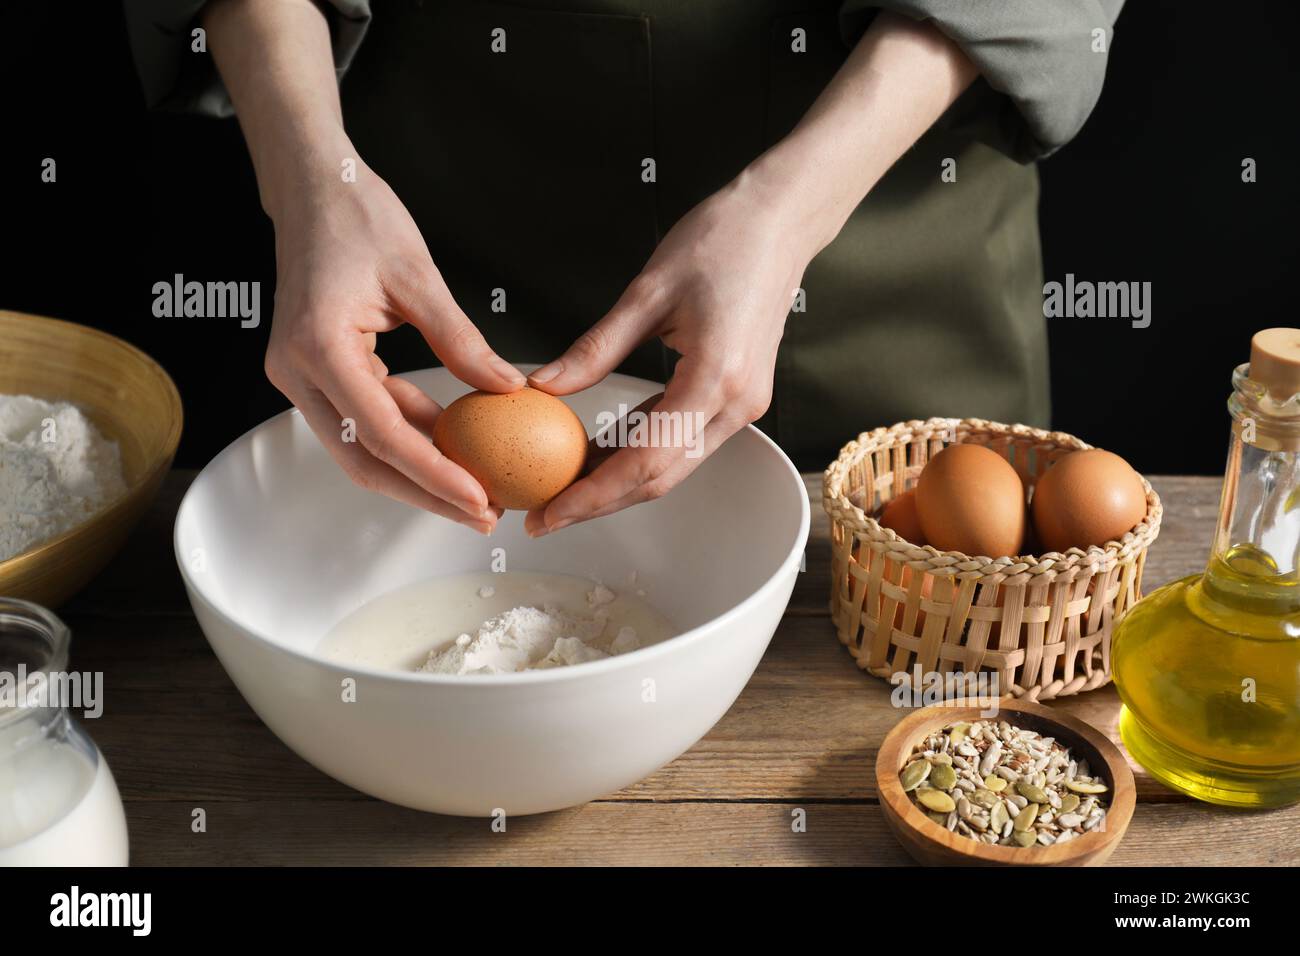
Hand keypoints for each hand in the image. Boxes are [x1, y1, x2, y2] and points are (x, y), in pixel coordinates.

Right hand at [264, 164, 524, 532]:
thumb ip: (462, 341)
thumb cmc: (358, 217)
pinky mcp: (313, 372)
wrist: (310, 189)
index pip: (382, 433)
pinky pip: (362, 420)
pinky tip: (453, 448)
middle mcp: (296, 372)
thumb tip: (509, 390)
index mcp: (318, 346)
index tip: (479, 498)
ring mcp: (298, 376)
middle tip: (483, 514)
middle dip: (425, 494)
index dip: (433, 474)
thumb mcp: (418, 276)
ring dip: (417, 474)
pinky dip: (407, 438)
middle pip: (363, 460)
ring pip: (360, 450)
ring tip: (475, 491)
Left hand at [522, 11, 977, 535]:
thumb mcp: (646, 292)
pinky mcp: (738, 396)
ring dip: (618, 479)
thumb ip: (595, 349)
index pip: (644, 462)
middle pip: (660, 478)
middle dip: (599, 501)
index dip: (591, 496)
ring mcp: (742, 405)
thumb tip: (544, 386)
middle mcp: (736, 405)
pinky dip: (641, 451)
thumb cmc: (722, 240)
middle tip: (544, 513)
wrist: (780, 220)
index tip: (548, 514)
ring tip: (562, 482)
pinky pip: (684, 439)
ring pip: (672, 465)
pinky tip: (601, 449)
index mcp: (714, 380)